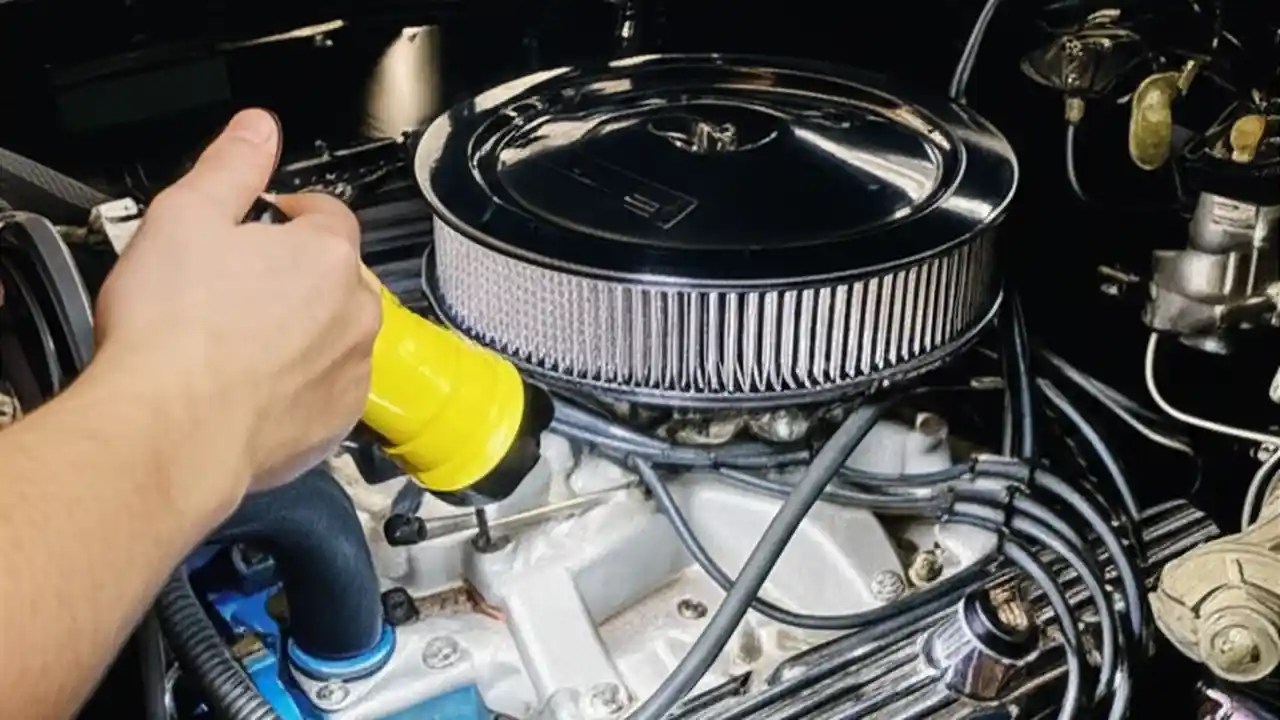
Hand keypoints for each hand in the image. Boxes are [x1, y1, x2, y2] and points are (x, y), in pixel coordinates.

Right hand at [93, 109, 379, 504]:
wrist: (169, 432)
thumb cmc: (173, 333)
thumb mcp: (186, 216)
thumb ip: (232, 166)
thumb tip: (258, 130)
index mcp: (327, 256)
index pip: (326, 214)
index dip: (287, 216)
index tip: (257, 228)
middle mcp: (354, 313)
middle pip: (332, 278)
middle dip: (291, 279)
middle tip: (231, 292)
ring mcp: (351, 372)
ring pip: (331, 336)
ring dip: (298, 334)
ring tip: (234, 346)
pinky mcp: (337, 424)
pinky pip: (325, 392)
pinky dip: (296, 388)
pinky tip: (248, 390)